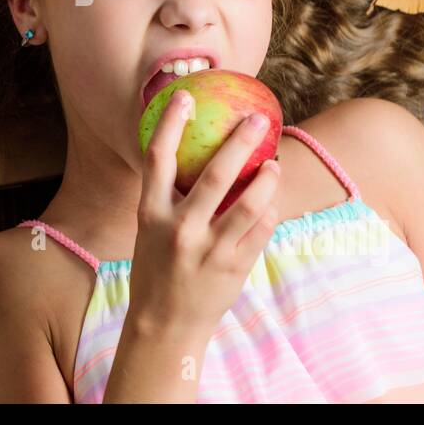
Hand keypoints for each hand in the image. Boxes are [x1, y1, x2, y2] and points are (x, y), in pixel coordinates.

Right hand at [127, 88, 282, 338]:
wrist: (164, 327)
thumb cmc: (156, 271)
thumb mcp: (149, 232)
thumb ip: (167, 199)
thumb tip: (193, 158)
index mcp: (151, 215)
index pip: (157, 158)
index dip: (170, 123)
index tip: (184, 96)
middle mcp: (180, 229)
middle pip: (215, 173)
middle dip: (240, 140)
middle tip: (258, 119)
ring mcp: (209, 250)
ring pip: (250, 203)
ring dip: (267, 177)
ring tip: (273, 164)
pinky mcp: (234, 267)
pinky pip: (261, 230)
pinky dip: (268, 212)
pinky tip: (269, 204)